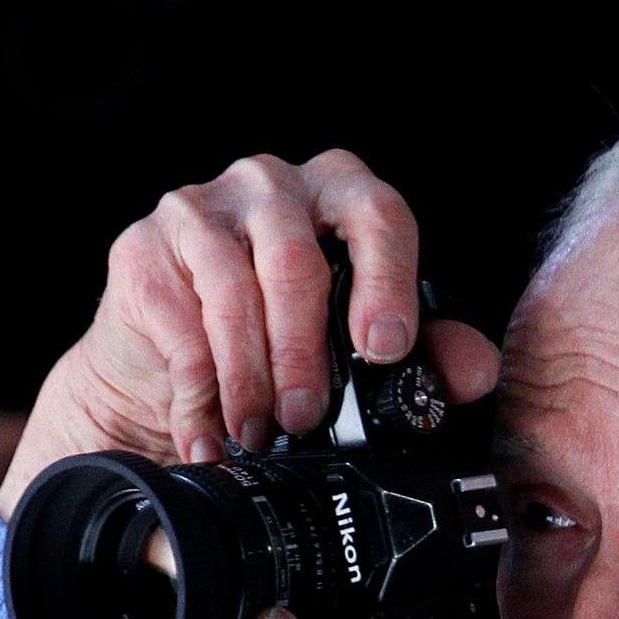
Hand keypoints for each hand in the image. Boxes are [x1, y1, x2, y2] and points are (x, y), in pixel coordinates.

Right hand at [0, 150, 499, 519]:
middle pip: (297, 259)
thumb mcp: (358, 356)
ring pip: (233, 290)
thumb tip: (475, 371)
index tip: (383, 350)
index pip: (376, 213)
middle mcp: (269, 187)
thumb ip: (426, 358)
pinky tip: (208, 430)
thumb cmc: (276, 351)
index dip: (385, 281)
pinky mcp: (143, 250)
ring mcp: (200, 210)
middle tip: (306, 418)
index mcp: (336, 197)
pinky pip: (179, 321)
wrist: (167, 376)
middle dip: (304, 353)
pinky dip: (198, 390)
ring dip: (249, 377)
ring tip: (257, 431)